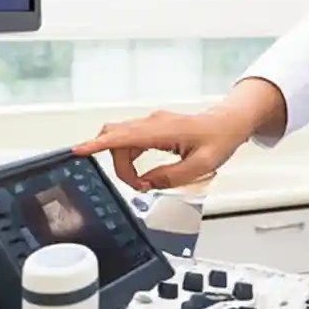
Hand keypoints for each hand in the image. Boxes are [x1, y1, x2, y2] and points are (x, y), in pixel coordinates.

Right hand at [72, 110, 245, 190]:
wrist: (229, 123)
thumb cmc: (219, 139)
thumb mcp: (201, 165)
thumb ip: (172, 176)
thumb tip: (147, 182)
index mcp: (163, 129)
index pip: (123, 135)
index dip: (98, 144)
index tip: (79, 151)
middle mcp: (153, 122)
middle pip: (116, 139)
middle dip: (118, 165)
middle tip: (138, 185)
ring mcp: (152, 123)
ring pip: (121, 141)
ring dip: (124, 164)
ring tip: (144, 182)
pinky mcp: (153, 128)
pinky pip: (130, 141)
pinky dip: (129, 158)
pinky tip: (141, 173)